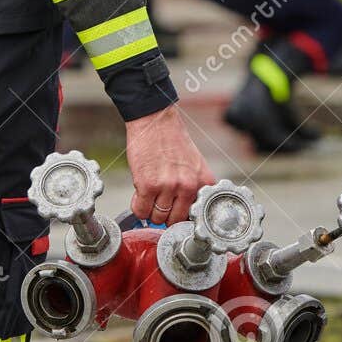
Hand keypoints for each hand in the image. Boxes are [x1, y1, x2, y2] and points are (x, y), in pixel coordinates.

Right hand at [125, 106, 214, 224]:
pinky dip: (138, 207)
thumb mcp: (195, 164)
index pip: (194, 215)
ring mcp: (168, 186)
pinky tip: (139, 193)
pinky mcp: (148, 185)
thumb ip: (194, 187)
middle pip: (174, 220)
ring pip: (157, 218)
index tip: (173, 213)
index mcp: (204, 182)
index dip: (181, 214)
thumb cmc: (172, 140)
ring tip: (149, 194)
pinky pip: (141, 210)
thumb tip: (183, 214)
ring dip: (150, 210)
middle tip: (158, 202)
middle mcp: (188, 186)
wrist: (155, 120)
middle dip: (164, 215)